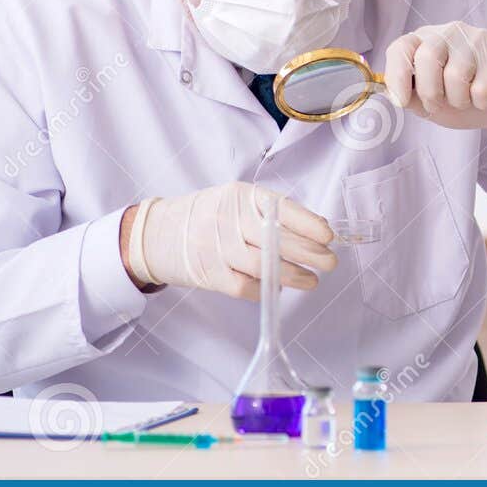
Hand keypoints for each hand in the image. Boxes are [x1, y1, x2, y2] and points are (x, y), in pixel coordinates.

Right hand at [121, 182, 336, 298]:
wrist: (156, 233)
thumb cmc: (207, 216)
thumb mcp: (235, 202)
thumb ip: (268, 213)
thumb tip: (314, 231)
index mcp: (241, 196)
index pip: (281, 209)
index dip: (308, 224)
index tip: (328, 236)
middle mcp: (228, 219)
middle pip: (276, 239)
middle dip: (308, 253)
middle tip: (330, 262)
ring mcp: (216, 247)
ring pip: (263, 266)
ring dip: (292, 276)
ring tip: (312, 280)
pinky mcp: (208, 274)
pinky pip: (245, 286)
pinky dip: (266, 290)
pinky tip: (279, 290)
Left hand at [383, 22, 486, 145]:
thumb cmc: (465, 99)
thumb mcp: (431, 102)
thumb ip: (412, 96)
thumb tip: (392, 94)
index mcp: (426, 40)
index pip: (402, 46)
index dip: (397, 74)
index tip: (402, 101)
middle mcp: (449, 32)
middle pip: (428, 57)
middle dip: (430, 92)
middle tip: (439, 106)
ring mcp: (477, 38)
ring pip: (457, 75)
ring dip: (460, 101)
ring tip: (469, 99)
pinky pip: (483, 87)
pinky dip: (483, 103)